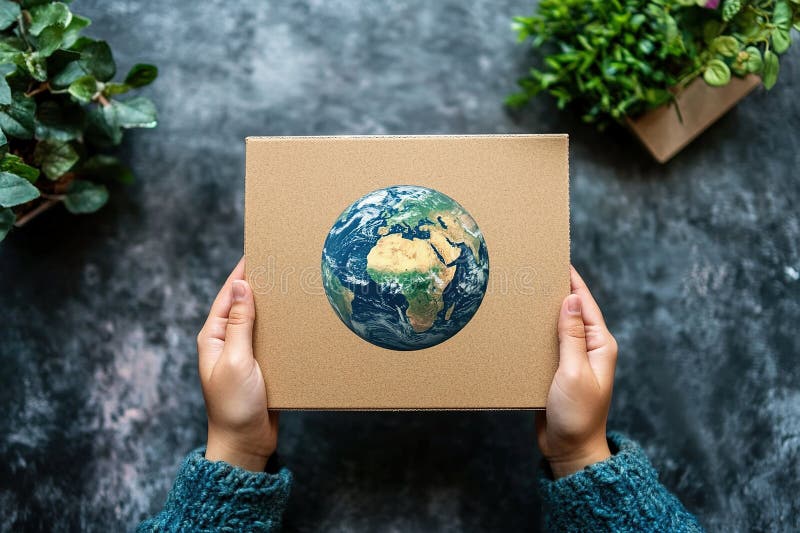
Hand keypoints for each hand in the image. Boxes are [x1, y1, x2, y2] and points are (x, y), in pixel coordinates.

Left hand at [197, 257, 277, 471]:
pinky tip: (299, 319)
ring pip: (261, 320)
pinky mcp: (261, 365)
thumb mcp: (236, 360)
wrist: (245, 444)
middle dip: (261, 284)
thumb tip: (242, 285)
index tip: (258, 250)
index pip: (229, 294)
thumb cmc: (233, 406)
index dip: (243, 271)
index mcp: (213, 336)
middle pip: (245, 303)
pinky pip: (272, 339)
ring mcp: (244, 353)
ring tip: (295, 285)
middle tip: (283, 263)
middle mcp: (227, 340)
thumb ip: (239, 323)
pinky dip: (284, 327)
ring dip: (275, 305)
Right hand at [536, 266, 617, 478]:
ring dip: (540, 313)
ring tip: (520, 294)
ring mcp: (572, 359)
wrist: (570, 450)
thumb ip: (571, 335)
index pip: (585, 303)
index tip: (556, 259)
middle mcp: (588, 347)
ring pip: (555, 327)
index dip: (571, 280)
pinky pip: (545, 345)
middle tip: (530, 273)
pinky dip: (533, 334)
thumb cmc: (577, 414)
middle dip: (553, 292)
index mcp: (599, 344)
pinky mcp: (556, 370)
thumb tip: (572, 298)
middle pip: (570, 311)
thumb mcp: (574, 372)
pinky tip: (516, 327)